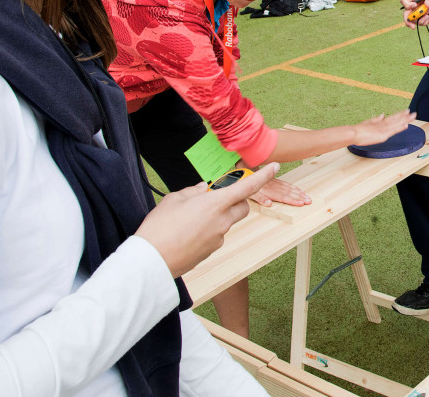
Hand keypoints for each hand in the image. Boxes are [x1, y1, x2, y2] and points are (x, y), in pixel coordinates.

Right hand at [135, 163, 278, 277]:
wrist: (152, 261)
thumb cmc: (160, 227)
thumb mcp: (173, 200)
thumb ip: (192, 192)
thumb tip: (201, 190)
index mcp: (215, 204)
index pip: (247, 187)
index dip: (264, 175)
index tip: (276, 167)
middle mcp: (222, 221)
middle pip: (243, 207)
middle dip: (237, 200)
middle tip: (217, 197)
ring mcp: (218, 238)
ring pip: (228, 222)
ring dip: (218, 216)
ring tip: (190, 218)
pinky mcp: (211, 251)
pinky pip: (216, 235)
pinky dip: (208, 230)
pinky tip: (187, 232)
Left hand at [250, 177, 311, 207]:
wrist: (245, 173)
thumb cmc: (247, 186)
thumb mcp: (251, 194)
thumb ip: (260, 198)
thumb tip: (269, 204)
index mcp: (268, 191)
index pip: (282, 196)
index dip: (292, 200)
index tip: (300, 203)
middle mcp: (273, 186)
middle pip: (288, 192)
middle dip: (299, 197)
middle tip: (309, 201)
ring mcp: (275, 183)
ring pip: (289, 188)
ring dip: (299, 193)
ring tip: (307, 197)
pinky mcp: (275, 181)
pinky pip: (286, 184)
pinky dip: (294, 188)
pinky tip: (299, 191)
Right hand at [351, 109, 415, 144]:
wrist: (353, 133)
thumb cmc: (359, 130)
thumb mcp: (368, 122)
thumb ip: (376, 119)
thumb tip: (382, 115)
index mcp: (380, 122)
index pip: (392, 117)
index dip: (400, 114)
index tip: (407, 111)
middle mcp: (383, 124)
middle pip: (396, 119)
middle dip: (406, 116)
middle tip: (414, 113)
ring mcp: (383, 129)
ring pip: (396, 123)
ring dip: (405, 120)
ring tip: (413, 116)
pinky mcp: (382, 135)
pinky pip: (393, 131)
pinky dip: (400, 128)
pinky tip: (406, 125)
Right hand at [401, 0, 428, 28]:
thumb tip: (426, 5)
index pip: (404, 0)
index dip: (407, 5)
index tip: (415, 6)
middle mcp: (413, 5)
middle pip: (405, 13)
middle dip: (408, 21)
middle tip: (413, 27)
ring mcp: (416, 11)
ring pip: (413, 20)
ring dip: (420, 21)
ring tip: (428, 17)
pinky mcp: (420, 16)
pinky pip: (419, 22)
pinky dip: (424, 22)